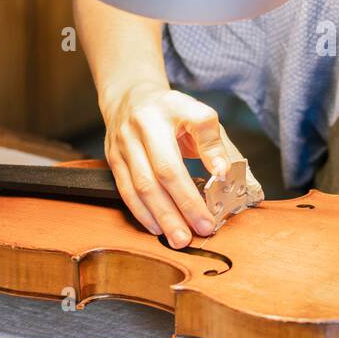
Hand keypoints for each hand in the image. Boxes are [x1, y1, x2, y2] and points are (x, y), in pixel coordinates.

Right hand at [101, 83, 261, 246]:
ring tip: (180, 239)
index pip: (199, 125)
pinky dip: (143, 213)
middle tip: (202, 229)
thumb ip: (214, 142)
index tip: (224, 179)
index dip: (211, 153)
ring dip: (163, 216)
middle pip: (164, 169)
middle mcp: (144, 124)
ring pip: (142, 186)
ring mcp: (124, 143)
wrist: (128, 98)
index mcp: (172, 107)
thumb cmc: (170, 113)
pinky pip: (126, 191)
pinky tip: (157, 228)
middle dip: (185, 204)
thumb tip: (224, 173)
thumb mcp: (197, 115)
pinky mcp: (113, 159)